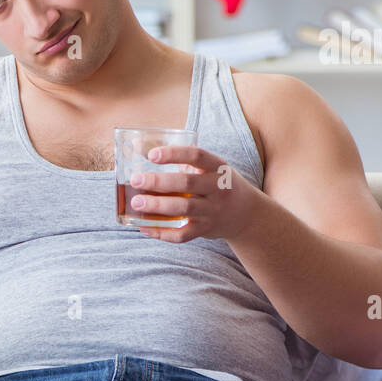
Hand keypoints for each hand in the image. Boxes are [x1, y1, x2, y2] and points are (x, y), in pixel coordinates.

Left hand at [129, 145, 261, 242]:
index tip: (150, 154)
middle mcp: (218, 189)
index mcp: (218, 168)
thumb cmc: (216, 184)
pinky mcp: (206, 230)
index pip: (197, 156)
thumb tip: (136, 146)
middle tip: (135, 180)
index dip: (174, 154)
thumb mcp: (208, 168)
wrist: (246, 213)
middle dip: (159, 181)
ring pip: (184, 209)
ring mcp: (213, 211)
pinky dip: (162, 232)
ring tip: (136, 202)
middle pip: (187, 182)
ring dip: (157, 206)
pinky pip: (183, 234)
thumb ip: (180, 159)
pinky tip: (144, 227)